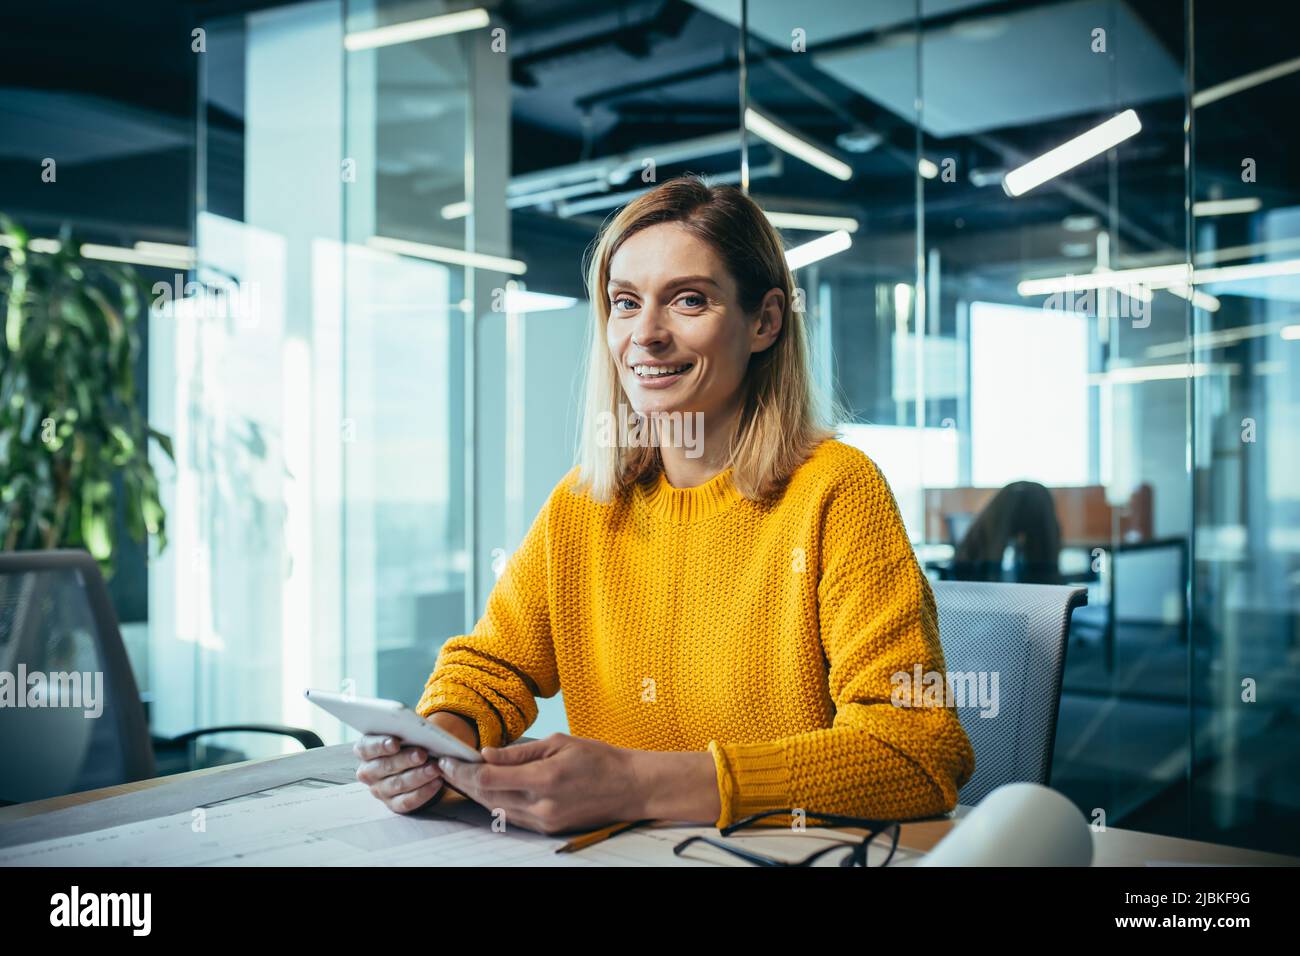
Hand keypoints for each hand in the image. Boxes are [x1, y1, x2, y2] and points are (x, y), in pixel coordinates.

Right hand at [354, 711, 478, 813]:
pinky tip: (437, 782)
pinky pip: (407, 801)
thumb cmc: (407, 742)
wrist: (415, 763)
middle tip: (422, 754)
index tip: (396, 743)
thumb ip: (404, 731)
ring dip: (418, 776)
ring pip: (397, 784)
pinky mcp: (394, 804)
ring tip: (435, 768)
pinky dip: (424, 791)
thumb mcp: (403, 734)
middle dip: (405, 760)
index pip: (366, 748)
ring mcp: (380, 790)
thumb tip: (417, 731)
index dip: (380, 745)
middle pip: (384, 766)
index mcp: (365, 750)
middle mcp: (368, 772)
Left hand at [435, 732, 641, 834]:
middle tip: (446, 768)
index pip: (489, 779)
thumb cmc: (599, 759)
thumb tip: (487, 754)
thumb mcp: (559, 743)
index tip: (449, 760)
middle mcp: (542, 805)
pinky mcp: (548, 829)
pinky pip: (512, 817)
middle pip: (487, 797)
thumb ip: (519, 753)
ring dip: (476, 794)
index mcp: (545, 778)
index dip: (464, 770)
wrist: (630, 787)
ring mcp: (544, 821)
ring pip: (496, 810)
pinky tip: (486, 791)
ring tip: (459, 778)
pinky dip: (495, 803)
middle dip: (463, 782)